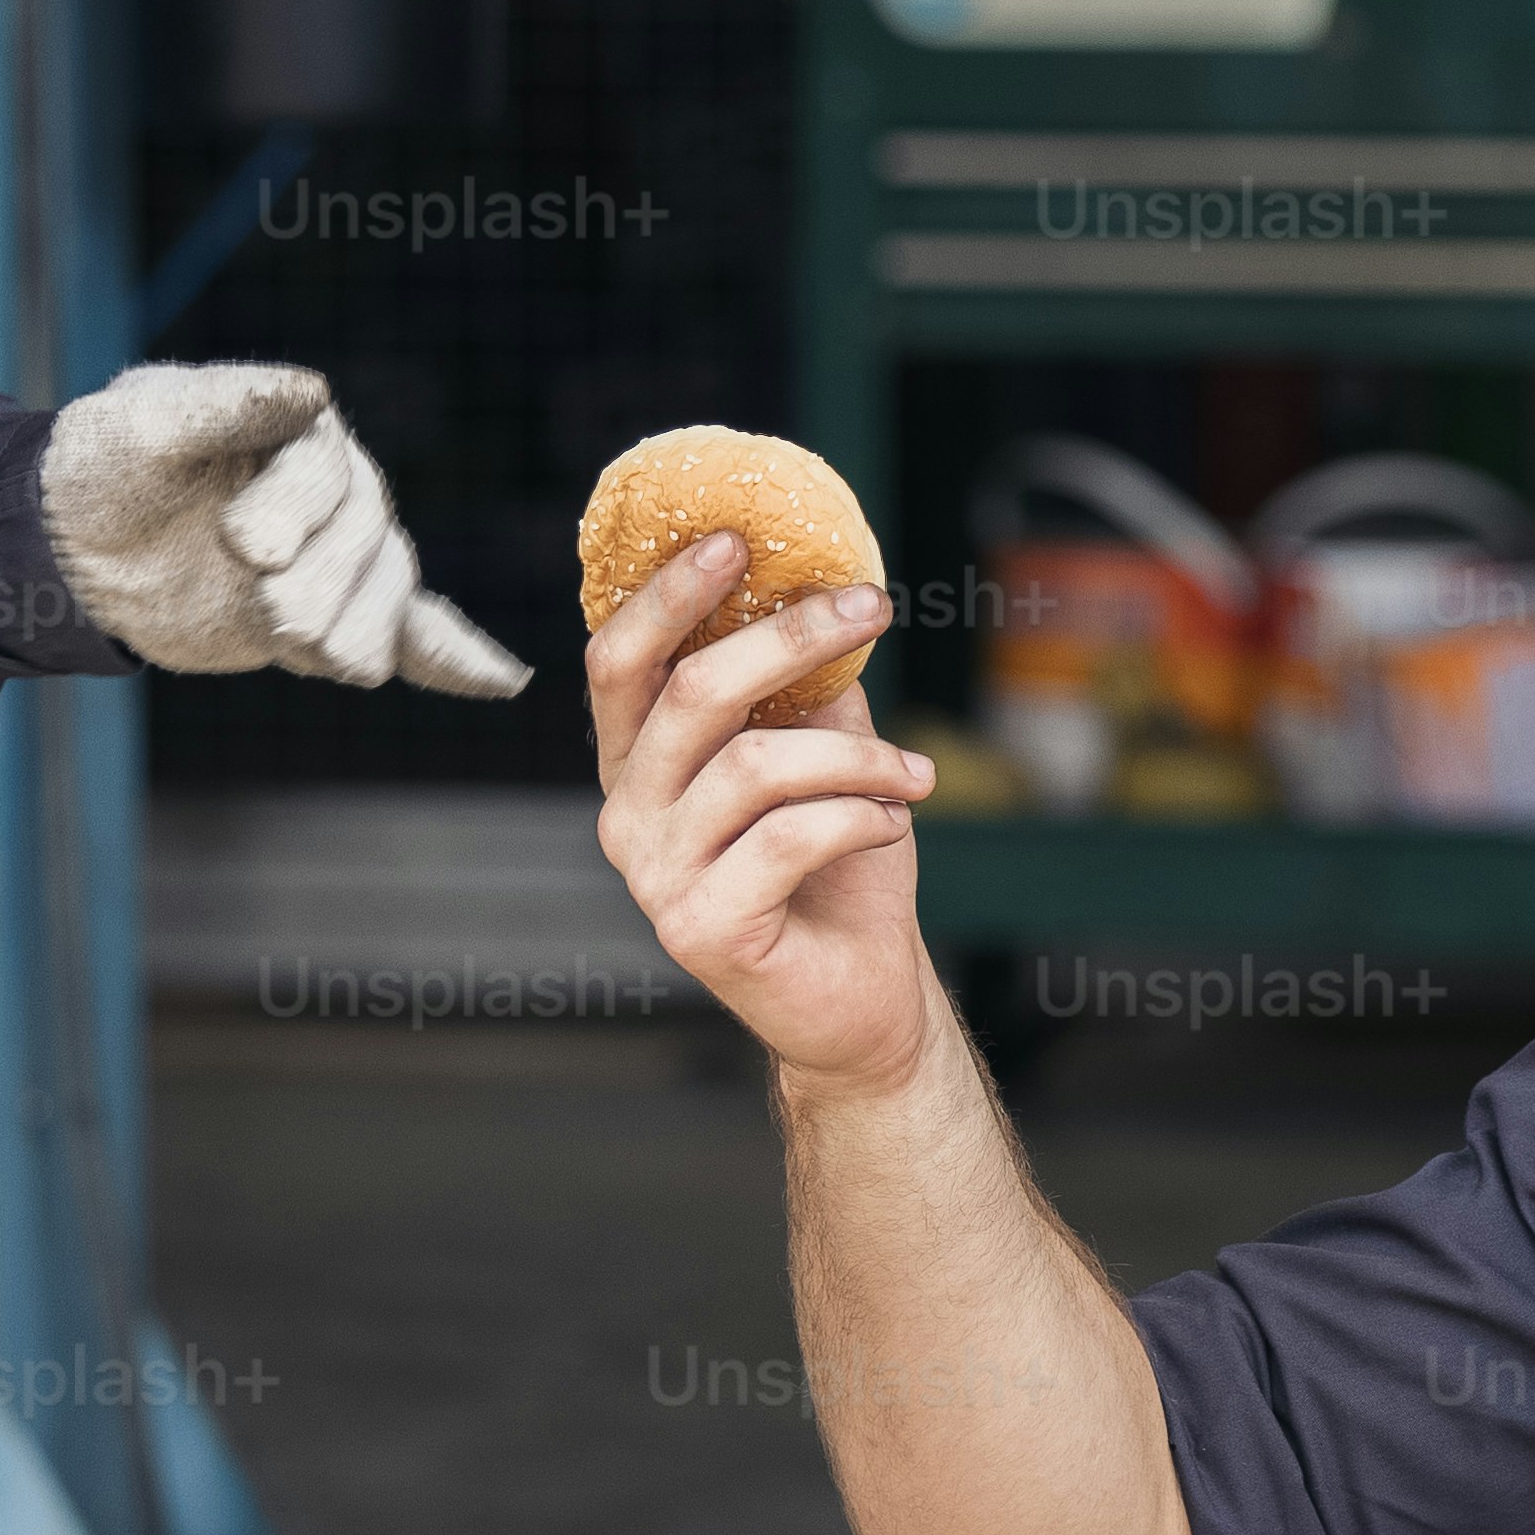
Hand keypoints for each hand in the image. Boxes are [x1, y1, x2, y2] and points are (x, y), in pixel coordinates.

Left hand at [42, 361, 524, 692]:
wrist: (76, 549)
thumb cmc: (107, 469)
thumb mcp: (145, 425)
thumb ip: (224, 404)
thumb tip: (311, 390)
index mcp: (299, 428)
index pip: (327, 473)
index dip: (291, 511)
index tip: (239, 546)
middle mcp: (338, 489)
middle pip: (367, 544)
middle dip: (314, 585)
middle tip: (267, 611)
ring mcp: (342, 558)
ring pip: (386, 599)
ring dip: (347, 632)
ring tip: (296, 644)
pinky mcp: (334, 617)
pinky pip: (414, 637)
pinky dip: (458, 658)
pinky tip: (503, 679)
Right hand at [584, 526, 938, 1094]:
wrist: (860, 995)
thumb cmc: (837, 867)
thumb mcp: (823, 754)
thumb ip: (804, 685)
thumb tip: (830, 582)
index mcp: (640, 766)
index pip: (620, 664)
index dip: (667, 596)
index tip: (735, 539)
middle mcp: (628, 817)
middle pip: (692, 695)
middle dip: (790, 638)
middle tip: (872, 608)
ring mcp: (656, 878)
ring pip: (755, 766)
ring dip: (858, 756)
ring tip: (914, 773)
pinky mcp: (701, 929)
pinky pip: (790, 837)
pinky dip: (860, 816)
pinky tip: (894, 822)